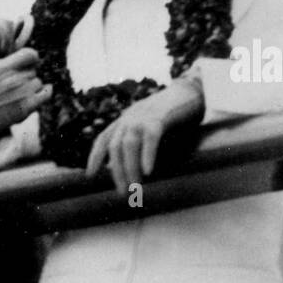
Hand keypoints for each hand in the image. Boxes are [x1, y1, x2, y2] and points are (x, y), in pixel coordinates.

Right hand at [0, 47, 52, 153]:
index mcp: (4, 67)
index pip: (31, 54)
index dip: (30, 57)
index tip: (25, 61)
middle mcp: (14, 79)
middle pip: (33, 69)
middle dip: (26, 72)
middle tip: (15, 79)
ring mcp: (21, 93)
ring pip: (38, 81)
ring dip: (32, 84)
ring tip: (19, 90)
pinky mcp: (25, 108)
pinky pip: (45, 94)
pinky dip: (45, 91)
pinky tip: (41, 91)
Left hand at [86, 79, 204, 195]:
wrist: (192, 90)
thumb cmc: (174, 112)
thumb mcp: (149, 125)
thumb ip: (138, 141)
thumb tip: (130, 167)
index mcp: (125, 119)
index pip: (103, 139)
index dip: (95, 157)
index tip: (90, 175)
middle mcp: (130, 117)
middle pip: (115, 147)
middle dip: (117, 172)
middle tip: (124, 193)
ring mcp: (144, 116)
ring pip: (129, 145)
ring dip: (130, 169)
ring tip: (136, 188)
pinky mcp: (161, 117)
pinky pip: (151, 138)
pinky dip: (148, 155)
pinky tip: (148, 172)